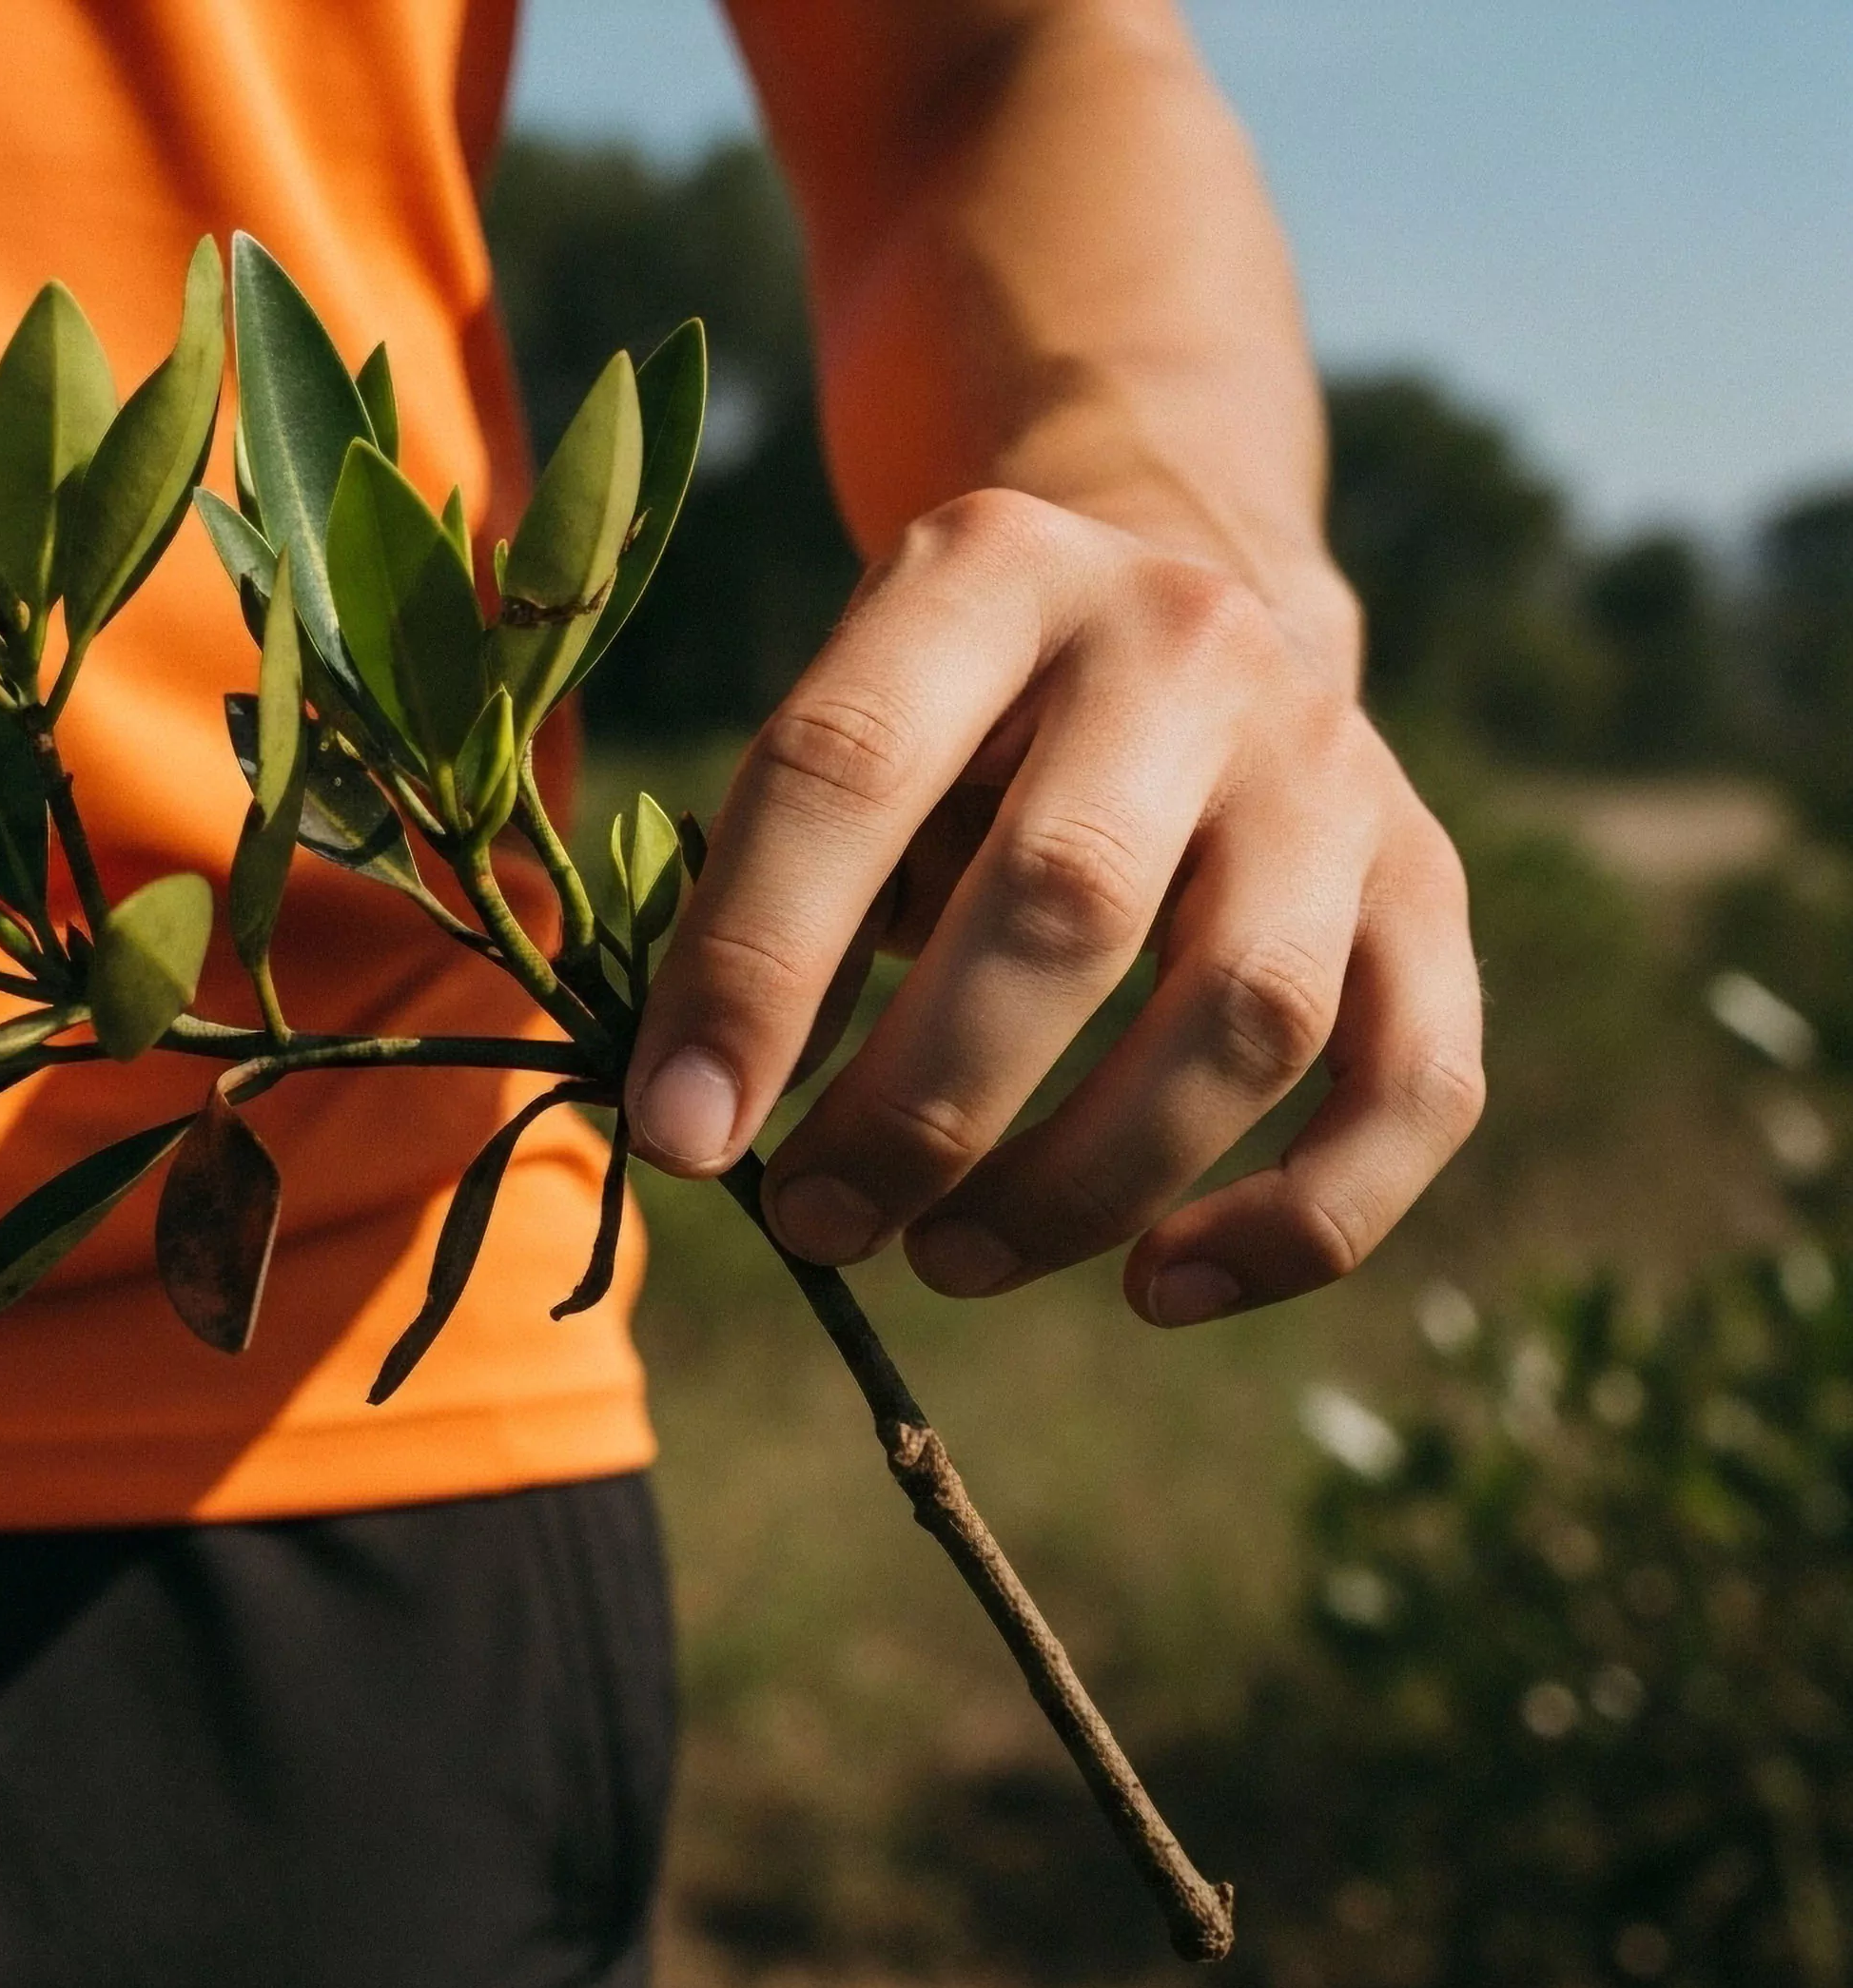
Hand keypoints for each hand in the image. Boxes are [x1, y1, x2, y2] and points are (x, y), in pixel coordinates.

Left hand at [619, 489, 1484, 1324]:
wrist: (1188, 602)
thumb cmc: (954, 728)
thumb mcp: (844, 731)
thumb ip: (761, 889)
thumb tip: (698, 1120)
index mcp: (987, 574)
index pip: (846, 771)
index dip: (749, 972)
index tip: (677, 1140)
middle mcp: (1185, 642)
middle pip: (1065, 904)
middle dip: (920, 1105)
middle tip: (814, 1224)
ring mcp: (1331, 765)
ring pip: (1246, 1015)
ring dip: (1081, 1182)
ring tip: (944, 1258)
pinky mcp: (1431, 885)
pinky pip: (1417, 1089)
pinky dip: (1298, 1224)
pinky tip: (1158, 1291)